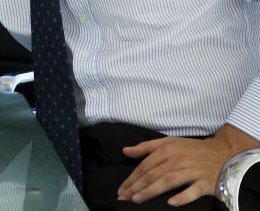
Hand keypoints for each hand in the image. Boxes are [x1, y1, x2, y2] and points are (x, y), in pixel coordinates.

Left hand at [118, 124, 259, 205]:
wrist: (224, 152)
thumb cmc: (192, 149)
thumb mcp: (168, 142)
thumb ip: (146, 147)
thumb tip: (125, 151)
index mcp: (167, 150)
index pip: (145, 166)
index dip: (131, 178)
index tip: (121, 189)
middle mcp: (178, 160)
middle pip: (153, 174)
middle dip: (136, 186)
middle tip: (123, 197)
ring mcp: (192, 171)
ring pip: (168, 181)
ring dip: (151, 190)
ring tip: (136, 199)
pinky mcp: (206, 182)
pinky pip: (193, 191)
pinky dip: (182, 196)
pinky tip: (171, 203)